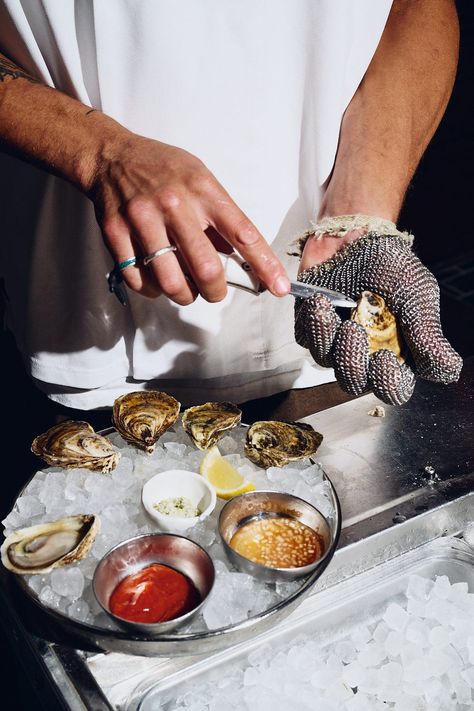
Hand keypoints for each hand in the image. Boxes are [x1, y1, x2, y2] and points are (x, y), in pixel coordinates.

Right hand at [89, 134, 289, 303]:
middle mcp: (174, 205)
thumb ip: (220, 217)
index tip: (279, 287)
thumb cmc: (162, 169)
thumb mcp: (200, 179)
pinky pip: (139, 281)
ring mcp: (142, 220)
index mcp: (203, 190)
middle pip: (206, 268)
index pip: (243, 234)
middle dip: (216, 291)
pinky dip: (154, 291)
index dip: (265, 265)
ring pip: (171, 281)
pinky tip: (159, 282)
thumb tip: (241, 257)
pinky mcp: (116, 235)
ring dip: (185, 296)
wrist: (110, 156)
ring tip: (186, 289)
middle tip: (215, 291)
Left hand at [294, 231, 462, 404]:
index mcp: (396, 355)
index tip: (386, 357)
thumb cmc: (392, 266)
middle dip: (352, 360)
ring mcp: (334, 343)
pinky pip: (307, 338)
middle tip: (355, 330)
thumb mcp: (418, 296)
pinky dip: (313, 322)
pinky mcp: (310, 326)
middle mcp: (364, 355)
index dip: (388, 383)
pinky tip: (321, 301)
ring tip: (337, 310)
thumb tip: (447, 368)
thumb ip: (428, 334)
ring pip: (326, 362)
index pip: (393, 389)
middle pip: (354, 382)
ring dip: (330, 339)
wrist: (358, 233)